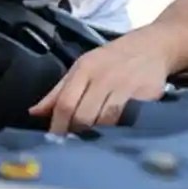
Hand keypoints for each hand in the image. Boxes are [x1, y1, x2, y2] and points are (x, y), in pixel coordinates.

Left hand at [28, 35, 169, 134]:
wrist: (153, 46)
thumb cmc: (111, 59)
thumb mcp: (82, 67)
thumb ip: (58, 92)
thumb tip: (34, 112)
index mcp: (85, 69)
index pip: (65, 103)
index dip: (58, 126)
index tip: (55, 141)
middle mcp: (105, 78)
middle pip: (84, 116)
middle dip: (77, 133)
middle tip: (75, 143)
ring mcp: (127, 88)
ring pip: (106, 122)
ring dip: (98, 134)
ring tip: (95, 139)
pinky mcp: (148, 97)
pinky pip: (129, 121)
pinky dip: (121, 131)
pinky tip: (117, 134)